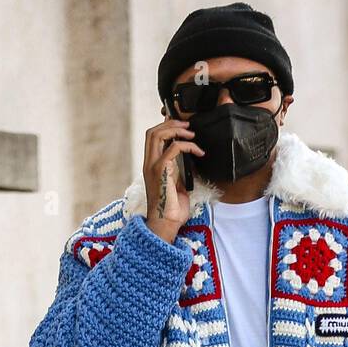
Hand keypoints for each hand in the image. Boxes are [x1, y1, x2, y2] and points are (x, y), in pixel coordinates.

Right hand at [143, 117, 204, 241]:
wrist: (167, 223)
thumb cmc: (173, 210)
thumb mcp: (177, 185)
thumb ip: (179, 170)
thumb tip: (191, 159)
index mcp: (151, 166)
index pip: (152, 138)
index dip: (165, 127)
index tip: (181, 126)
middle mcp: (149, 164)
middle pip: (152, 132)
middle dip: (170, 123)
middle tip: (187, 125)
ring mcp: (153, 166)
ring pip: (158, 134)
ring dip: (177, 129)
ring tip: (191, 134)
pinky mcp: (161, 170)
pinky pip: (174, 147)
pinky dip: (188, 145)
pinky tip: (198, 151)